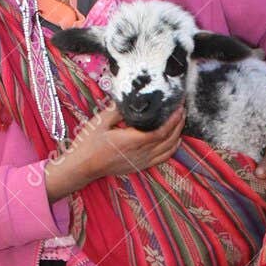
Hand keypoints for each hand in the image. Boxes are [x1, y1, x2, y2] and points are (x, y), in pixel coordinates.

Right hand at [45, 103, 184, 199]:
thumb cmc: (88, 144)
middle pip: (168, 139)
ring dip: (177, 135)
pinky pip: (162, 158)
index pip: (160, 131)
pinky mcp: (140, 166)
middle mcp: (140, 153)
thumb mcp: (100, 121)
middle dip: (178, 124)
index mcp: (131, 141)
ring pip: (168, 150)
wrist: (82, 167)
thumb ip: (117, 110)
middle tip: (182, 109)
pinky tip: (175, 140)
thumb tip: (131, 98)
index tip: (179, 106)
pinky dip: (172, 149)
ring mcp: (141, 162)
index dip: (173, 119)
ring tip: (180, 120)